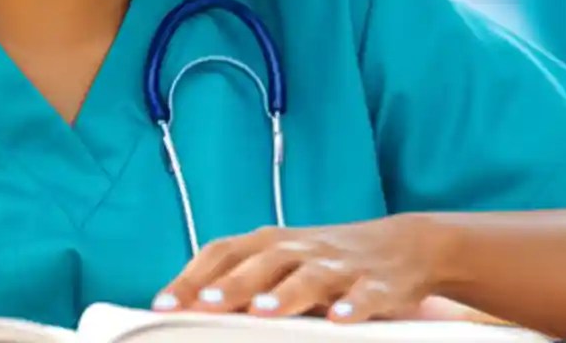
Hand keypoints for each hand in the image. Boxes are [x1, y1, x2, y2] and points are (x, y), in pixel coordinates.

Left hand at [152, 214, 445, 322]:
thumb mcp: (282, 262)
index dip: (191, 277)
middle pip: (261, 262)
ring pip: (309, 276)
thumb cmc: (328, 260)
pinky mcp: (377, 283)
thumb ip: (240, 280)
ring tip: (262, 312)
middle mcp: (300, 249)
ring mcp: (339, 265)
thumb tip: (186, 308)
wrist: (405, 245)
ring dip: (285, 293)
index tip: (161, 305)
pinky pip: (365, 294)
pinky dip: (353, 305)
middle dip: (231, 284)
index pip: (222, 252)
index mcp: (271, 244)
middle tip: (203, 305)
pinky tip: (340, 321)